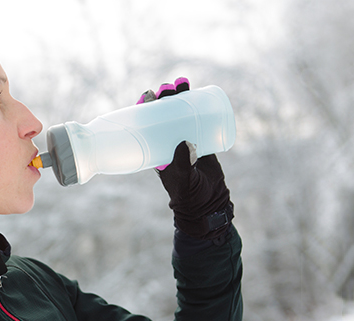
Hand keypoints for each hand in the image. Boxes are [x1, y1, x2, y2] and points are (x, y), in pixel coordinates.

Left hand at [137, 78, 233, 239]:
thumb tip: (185, 143)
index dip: (145, 108)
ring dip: (180, 96)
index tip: (147, 95)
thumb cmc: (190, 195)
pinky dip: (198, 104)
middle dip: (163, 98)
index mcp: (156, 149)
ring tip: (181, 83)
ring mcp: (185, 139)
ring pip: (180, 112)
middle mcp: (168, 141)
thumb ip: (183, 164)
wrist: (209, 203)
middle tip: (166, 88)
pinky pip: (198, 118)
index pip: (145, 124)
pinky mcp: (201, 139)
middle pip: (163, 113)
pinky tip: (198, 92)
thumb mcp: (183, 180)